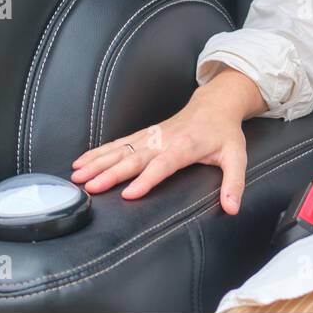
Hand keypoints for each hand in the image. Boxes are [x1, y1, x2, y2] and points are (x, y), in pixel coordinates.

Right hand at [69, 69, 265, 214]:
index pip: (163, 165)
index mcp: (185, 146)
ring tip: (77, 176)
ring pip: (120, 149)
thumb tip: (233, 208)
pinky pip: (118, 143)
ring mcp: (151, 136)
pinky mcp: (144, 134)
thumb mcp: (236, 157)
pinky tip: (80, 162)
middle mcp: (164, 140)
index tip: (129, 194)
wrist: (215, 104)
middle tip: (90, 187)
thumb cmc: (224, 132)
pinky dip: (98, 152)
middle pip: (134, 158)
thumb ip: (234, 182)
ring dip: (97, 162)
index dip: (147, 179)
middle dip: (110, 172)